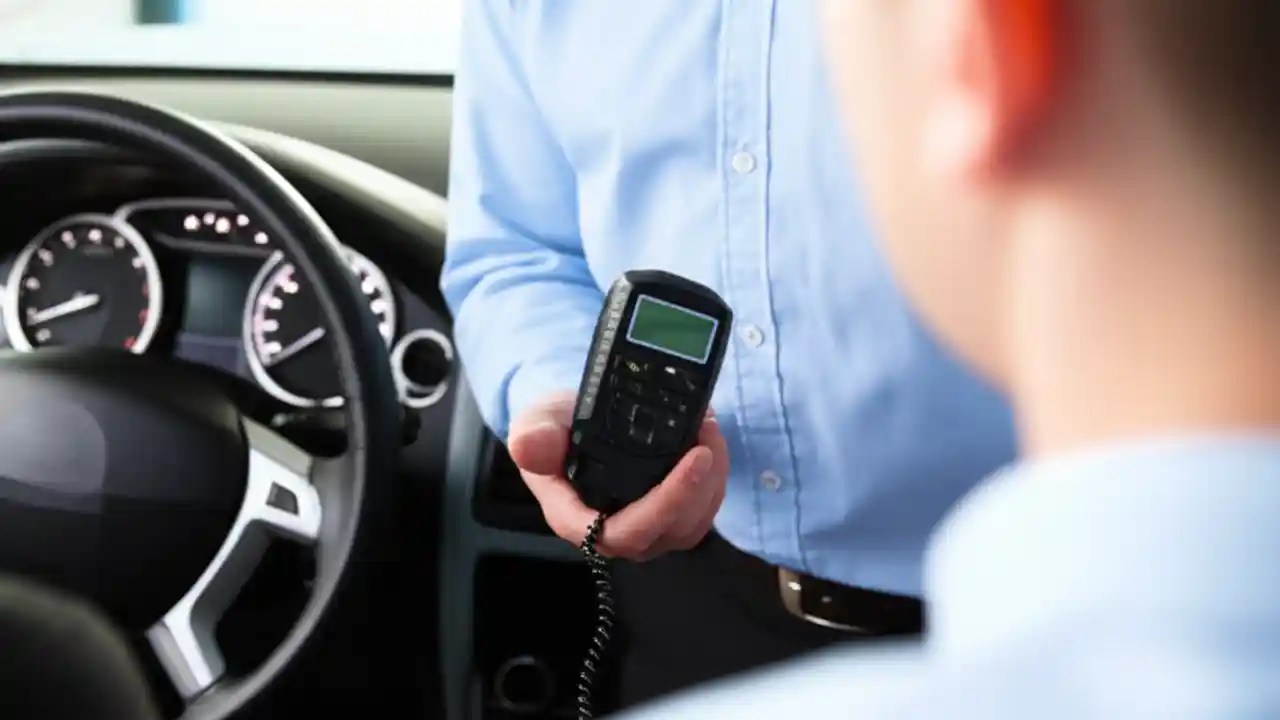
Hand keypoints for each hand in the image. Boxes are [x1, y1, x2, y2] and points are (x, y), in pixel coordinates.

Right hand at [508, 389, 728, 559]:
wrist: (567, 429)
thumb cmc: (551, 430)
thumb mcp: (537, 423)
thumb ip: (534, 435)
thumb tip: (527, 446)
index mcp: (576, 518)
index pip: (621, 532)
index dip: (664, 504)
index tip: (692, 459)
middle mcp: (614, 533)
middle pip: (666, 531)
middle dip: (697, 487)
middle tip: (708, 438)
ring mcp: (645, 528)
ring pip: (691, 524)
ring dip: (711, 480)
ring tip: (709, 429)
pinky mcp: (668, 518)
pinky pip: (701, 512)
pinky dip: (714, 478)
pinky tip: (711, 442)